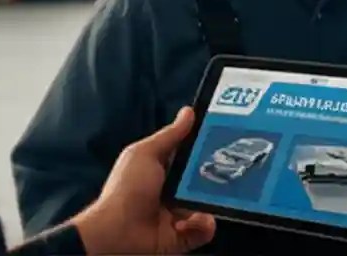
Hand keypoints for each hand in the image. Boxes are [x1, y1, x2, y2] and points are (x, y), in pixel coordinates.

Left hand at [72, 108, 215, 254]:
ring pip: (208, 204)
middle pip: (204, 179)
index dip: (204, 148)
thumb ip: (170, 135)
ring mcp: (179, 213)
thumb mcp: (146, 153)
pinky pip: (205, 228)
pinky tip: (188, 221)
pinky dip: (202, 225)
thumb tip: (189, 111)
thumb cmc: (128, 188)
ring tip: (199, 202)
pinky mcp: (184, 236)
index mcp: (162, 168)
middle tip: (228, 172)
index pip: (190, 155)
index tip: (223, 139)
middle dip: (216, 176)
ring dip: (207, 203)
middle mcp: (172, 190)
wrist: (118, 231)